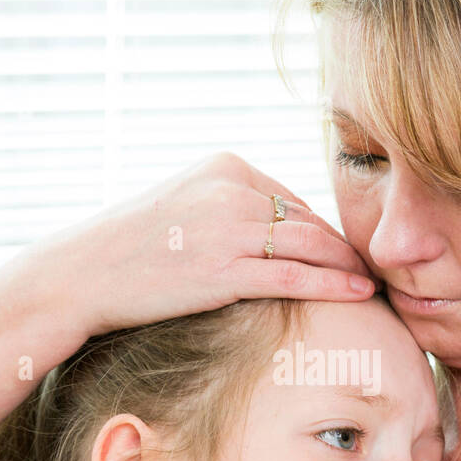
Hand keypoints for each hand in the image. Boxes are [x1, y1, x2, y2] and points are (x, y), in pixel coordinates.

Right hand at [17, 152, 375, 336]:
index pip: (294, 200)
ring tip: (378, 284)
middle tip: (379, 269)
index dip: (325, 232)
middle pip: (309, 221)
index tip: (349, 255)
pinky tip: (362, 294)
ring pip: (312, 246)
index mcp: (226, 166)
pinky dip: (335, 285)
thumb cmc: (132, 247)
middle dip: (345, 248)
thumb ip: (230, 209)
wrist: (82, 272)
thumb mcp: (184, 206)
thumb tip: (278, 231)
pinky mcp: (224, 269)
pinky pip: (296, 276)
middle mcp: (232, 189)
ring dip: (350, 267)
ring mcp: (229, 228)